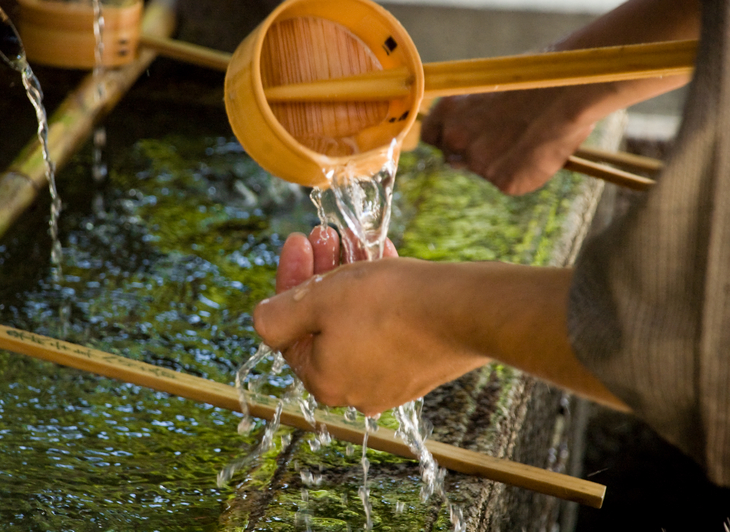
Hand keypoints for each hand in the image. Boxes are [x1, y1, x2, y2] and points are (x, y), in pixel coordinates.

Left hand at [255, 233, 488, 415]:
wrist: (468, 311)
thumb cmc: (392, 304)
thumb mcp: (321, 300)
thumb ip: (279, 315)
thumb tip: (261, 321)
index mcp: (324, 380)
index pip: (288, 328)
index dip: (288, 278)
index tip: (298, 241)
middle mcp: (354, 390)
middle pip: (323, 325)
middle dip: (321, 275)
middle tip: (324, 236)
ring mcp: (390, 381)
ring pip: (356, 323)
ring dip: (350, 280)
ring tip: (354, 241)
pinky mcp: (419, 367)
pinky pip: (386, 328)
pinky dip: (379, 297)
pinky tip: (383, 259)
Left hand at [421, 88, 594, 194]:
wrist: (567, 92)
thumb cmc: (535, 79)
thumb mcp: (491, 87)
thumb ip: (472, 111)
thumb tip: (473, 128)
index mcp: (449, 111)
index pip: (431, 137)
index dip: (446, 139)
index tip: (462, 138)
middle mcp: (456, 140)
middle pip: (453, 158)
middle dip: (473, 152)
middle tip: (502, 139)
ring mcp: (479, 164)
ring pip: (484, 170)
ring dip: (500, 161)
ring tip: (529, 137)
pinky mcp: (504, 183)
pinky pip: (509, 181)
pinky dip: (523, 172)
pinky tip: (539, 151)